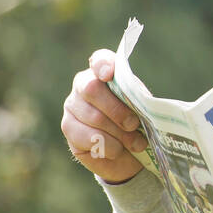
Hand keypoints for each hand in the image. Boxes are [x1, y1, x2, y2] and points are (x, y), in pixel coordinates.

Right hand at [60, 49, 147, 183]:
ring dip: (119, 134)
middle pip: (92, 89)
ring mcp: (73, 105)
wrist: (128, 153)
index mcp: (106, 73)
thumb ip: (140, 101)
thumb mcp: (144, 110)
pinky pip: (87, 137)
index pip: (100, 60)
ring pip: (93, 117)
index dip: (103, 64)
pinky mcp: (68, 128)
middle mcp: (84, 85)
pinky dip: (108, 146)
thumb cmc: (138, 124)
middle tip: (134, 125)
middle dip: (117, 110)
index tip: (109, 74)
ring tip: (136, 143)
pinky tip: (118, 150)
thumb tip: (143, 102)